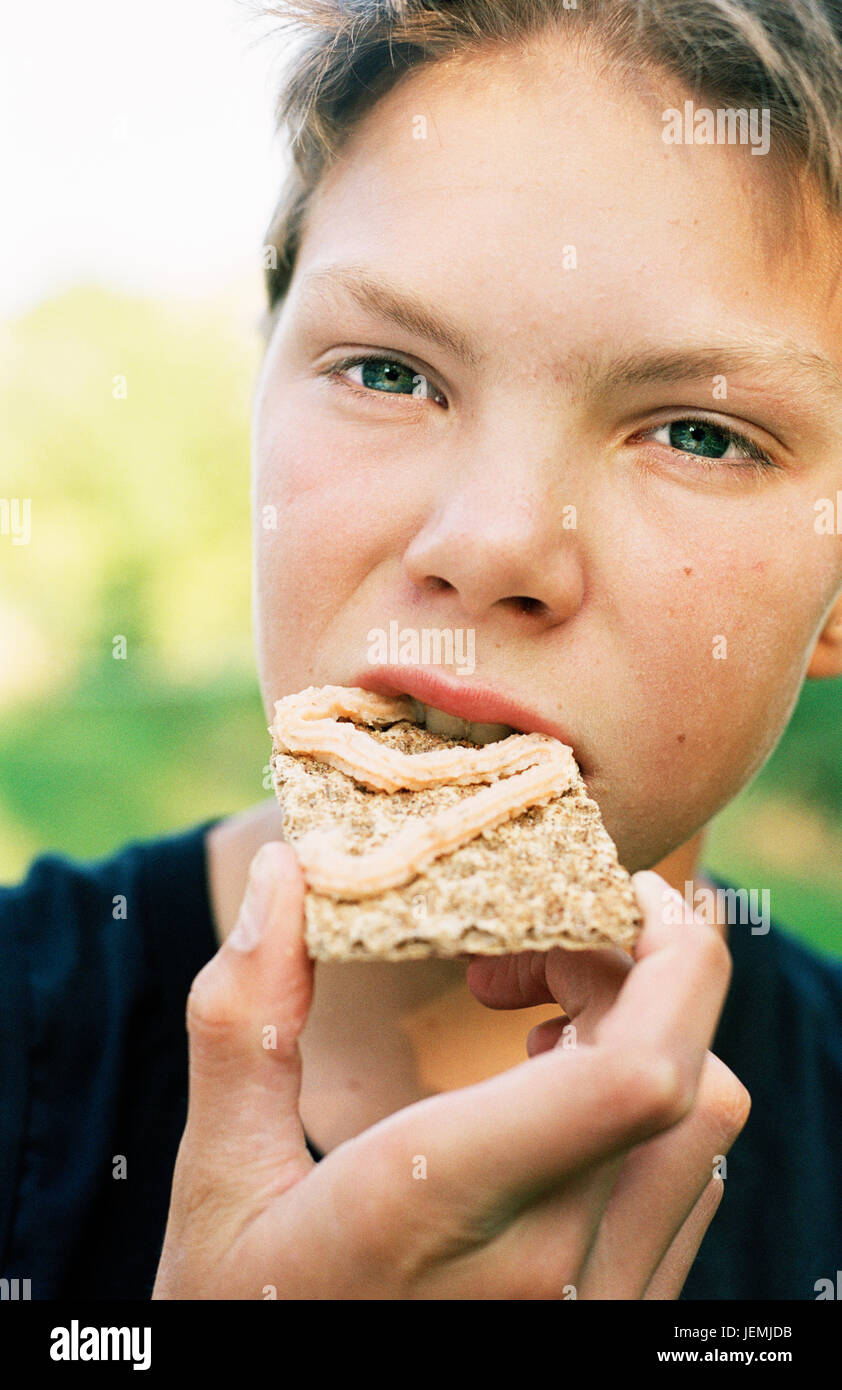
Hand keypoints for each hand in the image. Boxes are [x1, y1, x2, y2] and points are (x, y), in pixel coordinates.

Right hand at [152, 849, 748, 1298]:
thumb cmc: (241, 1325)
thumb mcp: (217, 1183)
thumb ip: (245, 1022)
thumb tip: (282, 873)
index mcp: (446, 1205)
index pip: (638, 1077)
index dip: (671, 962)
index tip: (617, 893)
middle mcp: (554, 1269)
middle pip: (684, 1077)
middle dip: (633, 976)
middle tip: (530, 955)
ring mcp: (599, 1312)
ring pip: (702, 1137)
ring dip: (646, 1046)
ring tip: (535, 1036)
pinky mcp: (615, 1332)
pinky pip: (686, 1196)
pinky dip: (647, 1119)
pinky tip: (553, 1115)